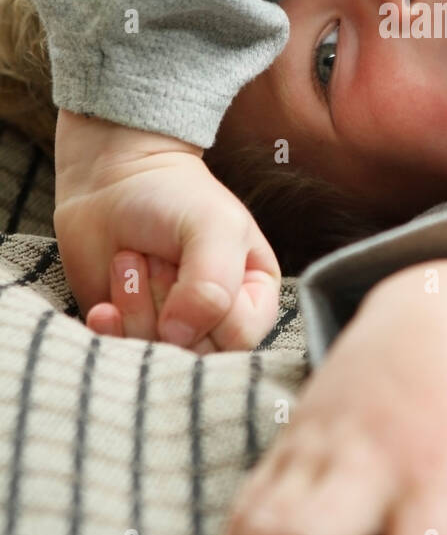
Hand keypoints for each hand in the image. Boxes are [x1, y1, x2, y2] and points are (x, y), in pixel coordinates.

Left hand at [54, 109, 280, 350]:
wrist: (112, 181)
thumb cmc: (174, 196)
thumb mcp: (214, 226)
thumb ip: (215, 283)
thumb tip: (179, 336)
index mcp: (253, 295)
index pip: (239, 337)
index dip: (210, 311)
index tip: (191, 265)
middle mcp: (216, 319)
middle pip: (196, 352)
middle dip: (167, 304)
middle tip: (158, 259)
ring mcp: (171, 329)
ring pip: (156, 353)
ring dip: (135, 305)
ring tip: (132, 260)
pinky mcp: (129, 333)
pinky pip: (120, 353)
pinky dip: (108, 327)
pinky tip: (106, 302)